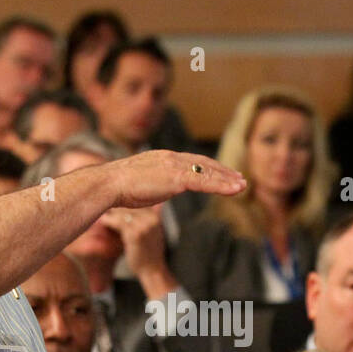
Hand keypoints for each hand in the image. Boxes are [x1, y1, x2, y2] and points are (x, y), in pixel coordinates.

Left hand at [98, 207, 171, 286]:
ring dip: (110, 213)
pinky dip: (109, 221)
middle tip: (101, 204)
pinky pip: (118, 223)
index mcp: (155, 216)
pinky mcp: (135, 234)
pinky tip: (103, 221)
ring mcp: (144, 226)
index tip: (110, 200)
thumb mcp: (151, 233)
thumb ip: (143, 219)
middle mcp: (152, 218)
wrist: (152, 270)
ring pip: (121, 212)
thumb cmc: (148, 253)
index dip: (122, 201)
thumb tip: (126, 207)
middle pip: (128, 205)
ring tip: (101, 213)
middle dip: (115, 206)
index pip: (136, 202)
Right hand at [110, 150, 243, 209]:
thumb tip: (154, 193)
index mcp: (163, 159)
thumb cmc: (118, 188)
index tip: (222, 174)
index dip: (209, 168)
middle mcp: (172, 158)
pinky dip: (222, 185)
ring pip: (208, 172)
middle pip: (204, 164)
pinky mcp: (177, 178)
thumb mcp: (140, 184)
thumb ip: (152, 185)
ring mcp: (175, 166)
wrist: (110, 183)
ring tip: (242, 186)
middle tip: (240, 179)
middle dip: (223, 172)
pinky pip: (205, 181)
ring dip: (227, 179)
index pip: (192, 162)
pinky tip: (235, 190)